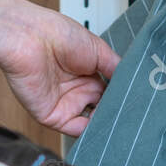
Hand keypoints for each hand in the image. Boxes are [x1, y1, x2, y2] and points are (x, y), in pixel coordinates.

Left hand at [0, 0, 119, 135]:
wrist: (30, 38)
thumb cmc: (56, 34)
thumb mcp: (98, 48)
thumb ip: (116, 67)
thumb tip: (132, 81)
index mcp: (86, 72)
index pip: (109, 92)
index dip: (120, 97)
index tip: (135, 103)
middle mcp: (75, 88)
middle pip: (101, 108)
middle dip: (114, 112)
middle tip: (130, 114)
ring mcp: (64, 103)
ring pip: (91, 122)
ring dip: (104, 124)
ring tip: (120, 121)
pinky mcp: (52, 115)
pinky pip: (75, 129)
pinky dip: (90, 132)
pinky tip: (103, 125)